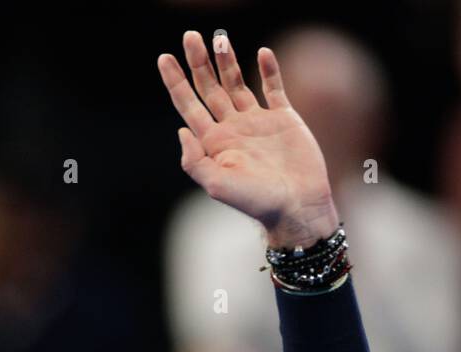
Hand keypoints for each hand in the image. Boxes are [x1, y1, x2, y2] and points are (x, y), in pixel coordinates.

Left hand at [158, 31, 339, 247]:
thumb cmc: (256, 201)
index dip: (175, 82)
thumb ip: (194, 160)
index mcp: (213, 142)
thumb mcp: (216, 185)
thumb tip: (181, 130)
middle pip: (209, 88)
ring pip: (237, 83)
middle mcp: (232, 128)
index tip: (163, 58)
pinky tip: (262, 53)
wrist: (296, 206)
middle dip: (198, 63)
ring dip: (227, 61)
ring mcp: (257, 121)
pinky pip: (273, 88)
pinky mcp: (283, 118)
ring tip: (219, 38)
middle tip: (189, 36)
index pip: (188, 105)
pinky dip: (269, 70)